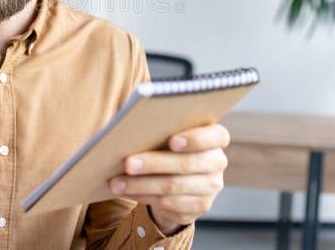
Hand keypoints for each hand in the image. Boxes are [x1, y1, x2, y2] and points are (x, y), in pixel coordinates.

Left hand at [107, 123, 229, 234]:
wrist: (178, 177)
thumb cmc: (167, 144)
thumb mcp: (167, 133)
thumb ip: (160, 128)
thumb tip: (131, 131)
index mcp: (215, 137)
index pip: (215, 136)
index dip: (195, 139)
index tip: (172, 141)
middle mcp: (217, 161)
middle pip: (186, 164)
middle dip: (153, 163)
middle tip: (127, 163)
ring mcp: (211, 186)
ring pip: (173, 186)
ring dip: (140, 185)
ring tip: (116, 182)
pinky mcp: (200, 206)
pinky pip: (167, 203)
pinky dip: (142, 196)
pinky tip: (125, 191)